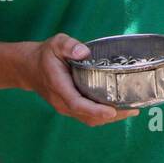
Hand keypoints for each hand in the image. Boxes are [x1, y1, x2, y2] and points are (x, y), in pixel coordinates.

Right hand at [15, 33, 141, 126]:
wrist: (29, 68)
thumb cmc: (46, 54)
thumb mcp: (56, 44)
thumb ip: (69, 45)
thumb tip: (84, 51)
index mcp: (59, 87)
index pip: (77, 104)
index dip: (95, 110)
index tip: (113, 111)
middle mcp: (62, 102)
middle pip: (88, 115)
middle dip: (112, 115)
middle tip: (134, 110)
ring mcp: (66, 107)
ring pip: (89, 119)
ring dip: (110, 118)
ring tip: (132, 110)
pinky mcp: (71, 108)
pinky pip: (88, 116)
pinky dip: (104, 116)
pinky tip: (120, 109)